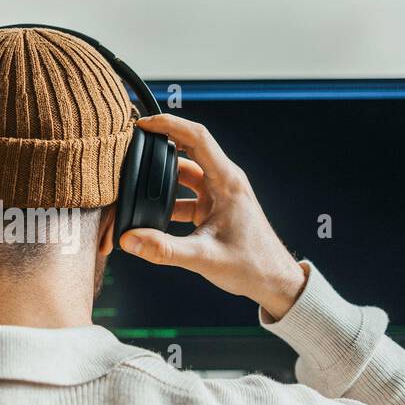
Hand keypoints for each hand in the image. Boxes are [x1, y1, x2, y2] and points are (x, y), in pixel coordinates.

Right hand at [119, 114, 307, 318]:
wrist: (274, 281)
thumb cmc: (252, 265)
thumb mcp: (204, 258)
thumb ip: (164, 249)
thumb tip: (130, 240)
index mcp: (227, 182)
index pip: (197, 138)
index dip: (169, 125)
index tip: (144, 123)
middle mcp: (224, 182)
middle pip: (187, 151)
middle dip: (159, 146)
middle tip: (132, 147)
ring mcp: (218, 195)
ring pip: (184, 174)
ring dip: (161, 177)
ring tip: (134, 181)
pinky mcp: (213, 209)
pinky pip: (185, 195)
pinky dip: (167, 200)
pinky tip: (150, 212)